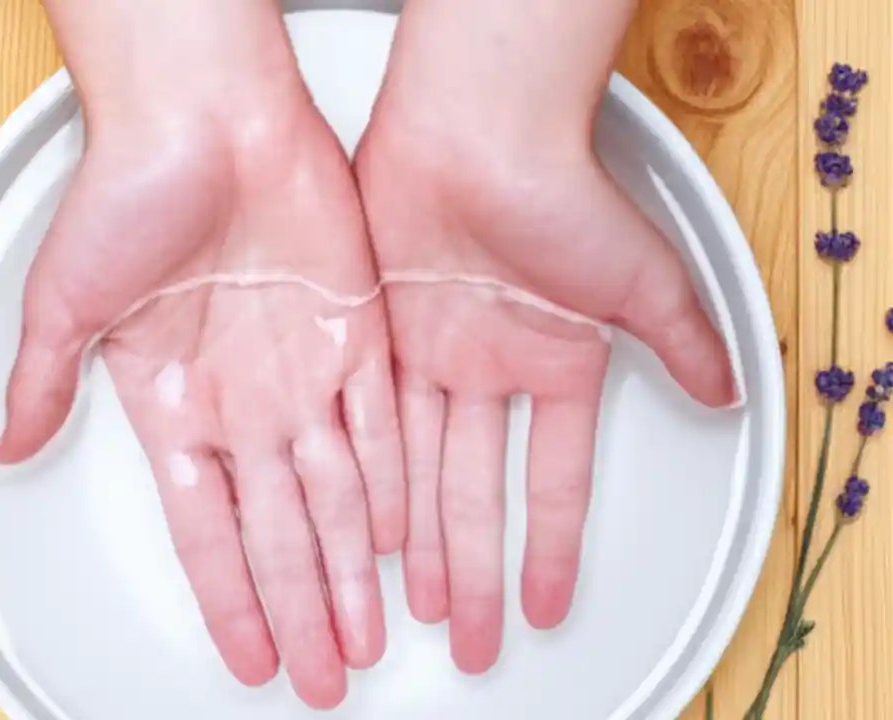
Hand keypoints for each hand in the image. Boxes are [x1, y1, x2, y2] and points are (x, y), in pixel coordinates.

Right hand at [0, 90, 405, 706]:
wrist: (203, 111)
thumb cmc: (127, 190)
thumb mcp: (62, 304)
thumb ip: (39, 384)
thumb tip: (1, 446)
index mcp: (174, 404)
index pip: (207, 532)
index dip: (229, 600)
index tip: (249, 659)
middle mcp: (242, 401)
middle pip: (278, 535)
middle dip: (299, 612)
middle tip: (322, 680)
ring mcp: (302, 373)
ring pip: (335, 499)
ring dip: (347, 572)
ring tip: (365, 640)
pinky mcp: (356, 334)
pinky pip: (379, 430)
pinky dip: (387, 490)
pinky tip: (394, 544)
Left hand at [355, 0, 736, 673]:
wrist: (473, 131)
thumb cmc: (559, 190)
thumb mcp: (642, 280)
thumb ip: (683, 340)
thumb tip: (731, 392)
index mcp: (553, 366)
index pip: (554, 485)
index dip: (552, 550)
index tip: (545, 604)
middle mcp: (488, 369)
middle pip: (478, 497)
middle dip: (476, 573)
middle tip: (469, 641)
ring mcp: (432, 357)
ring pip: (422, 474)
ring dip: (424, 544)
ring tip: (418, 613)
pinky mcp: (378, 338)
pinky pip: (375, 428)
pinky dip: (377, 483)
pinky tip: (371, 538)